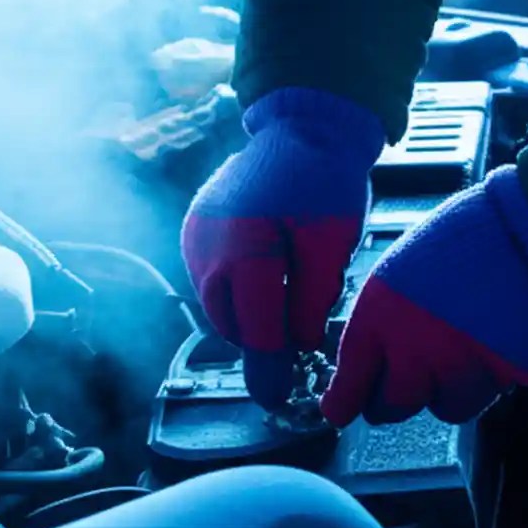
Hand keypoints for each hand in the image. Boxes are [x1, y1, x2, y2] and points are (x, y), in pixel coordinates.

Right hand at [182, 88, 384, 408]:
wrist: (303, 128)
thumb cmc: (325, 181)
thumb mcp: (333, 245)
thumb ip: (312, 301)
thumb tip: (297, 346)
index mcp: (246, 246)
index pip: (256, 326)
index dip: (269, 366)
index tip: (277, 399)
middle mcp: (207, 244)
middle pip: (230, 320)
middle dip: (260, 341)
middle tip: (295, 354)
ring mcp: (194, 236)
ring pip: (217, 304)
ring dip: (247, 317)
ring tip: (287, 310)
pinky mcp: (193, 230)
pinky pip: (211, 280)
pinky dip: (236, 293)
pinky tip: (268, 283)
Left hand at [321, 166, 527, 426]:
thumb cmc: (467, 235)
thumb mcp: (405, 267)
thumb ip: (384, 316)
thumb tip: (374, 353)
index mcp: (379, 314)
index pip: (351, 380)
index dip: (344, 402)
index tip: (340, 411)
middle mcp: (413, 349)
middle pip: (391, 407)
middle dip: (391, 402)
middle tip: (397, 392)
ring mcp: (459, 368)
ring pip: (441, 407)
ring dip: (442, 392)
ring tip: (454, 359)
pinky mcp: (501, 379)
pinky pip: (483, 398)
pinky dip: (481, 385)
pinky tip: (486, 356)